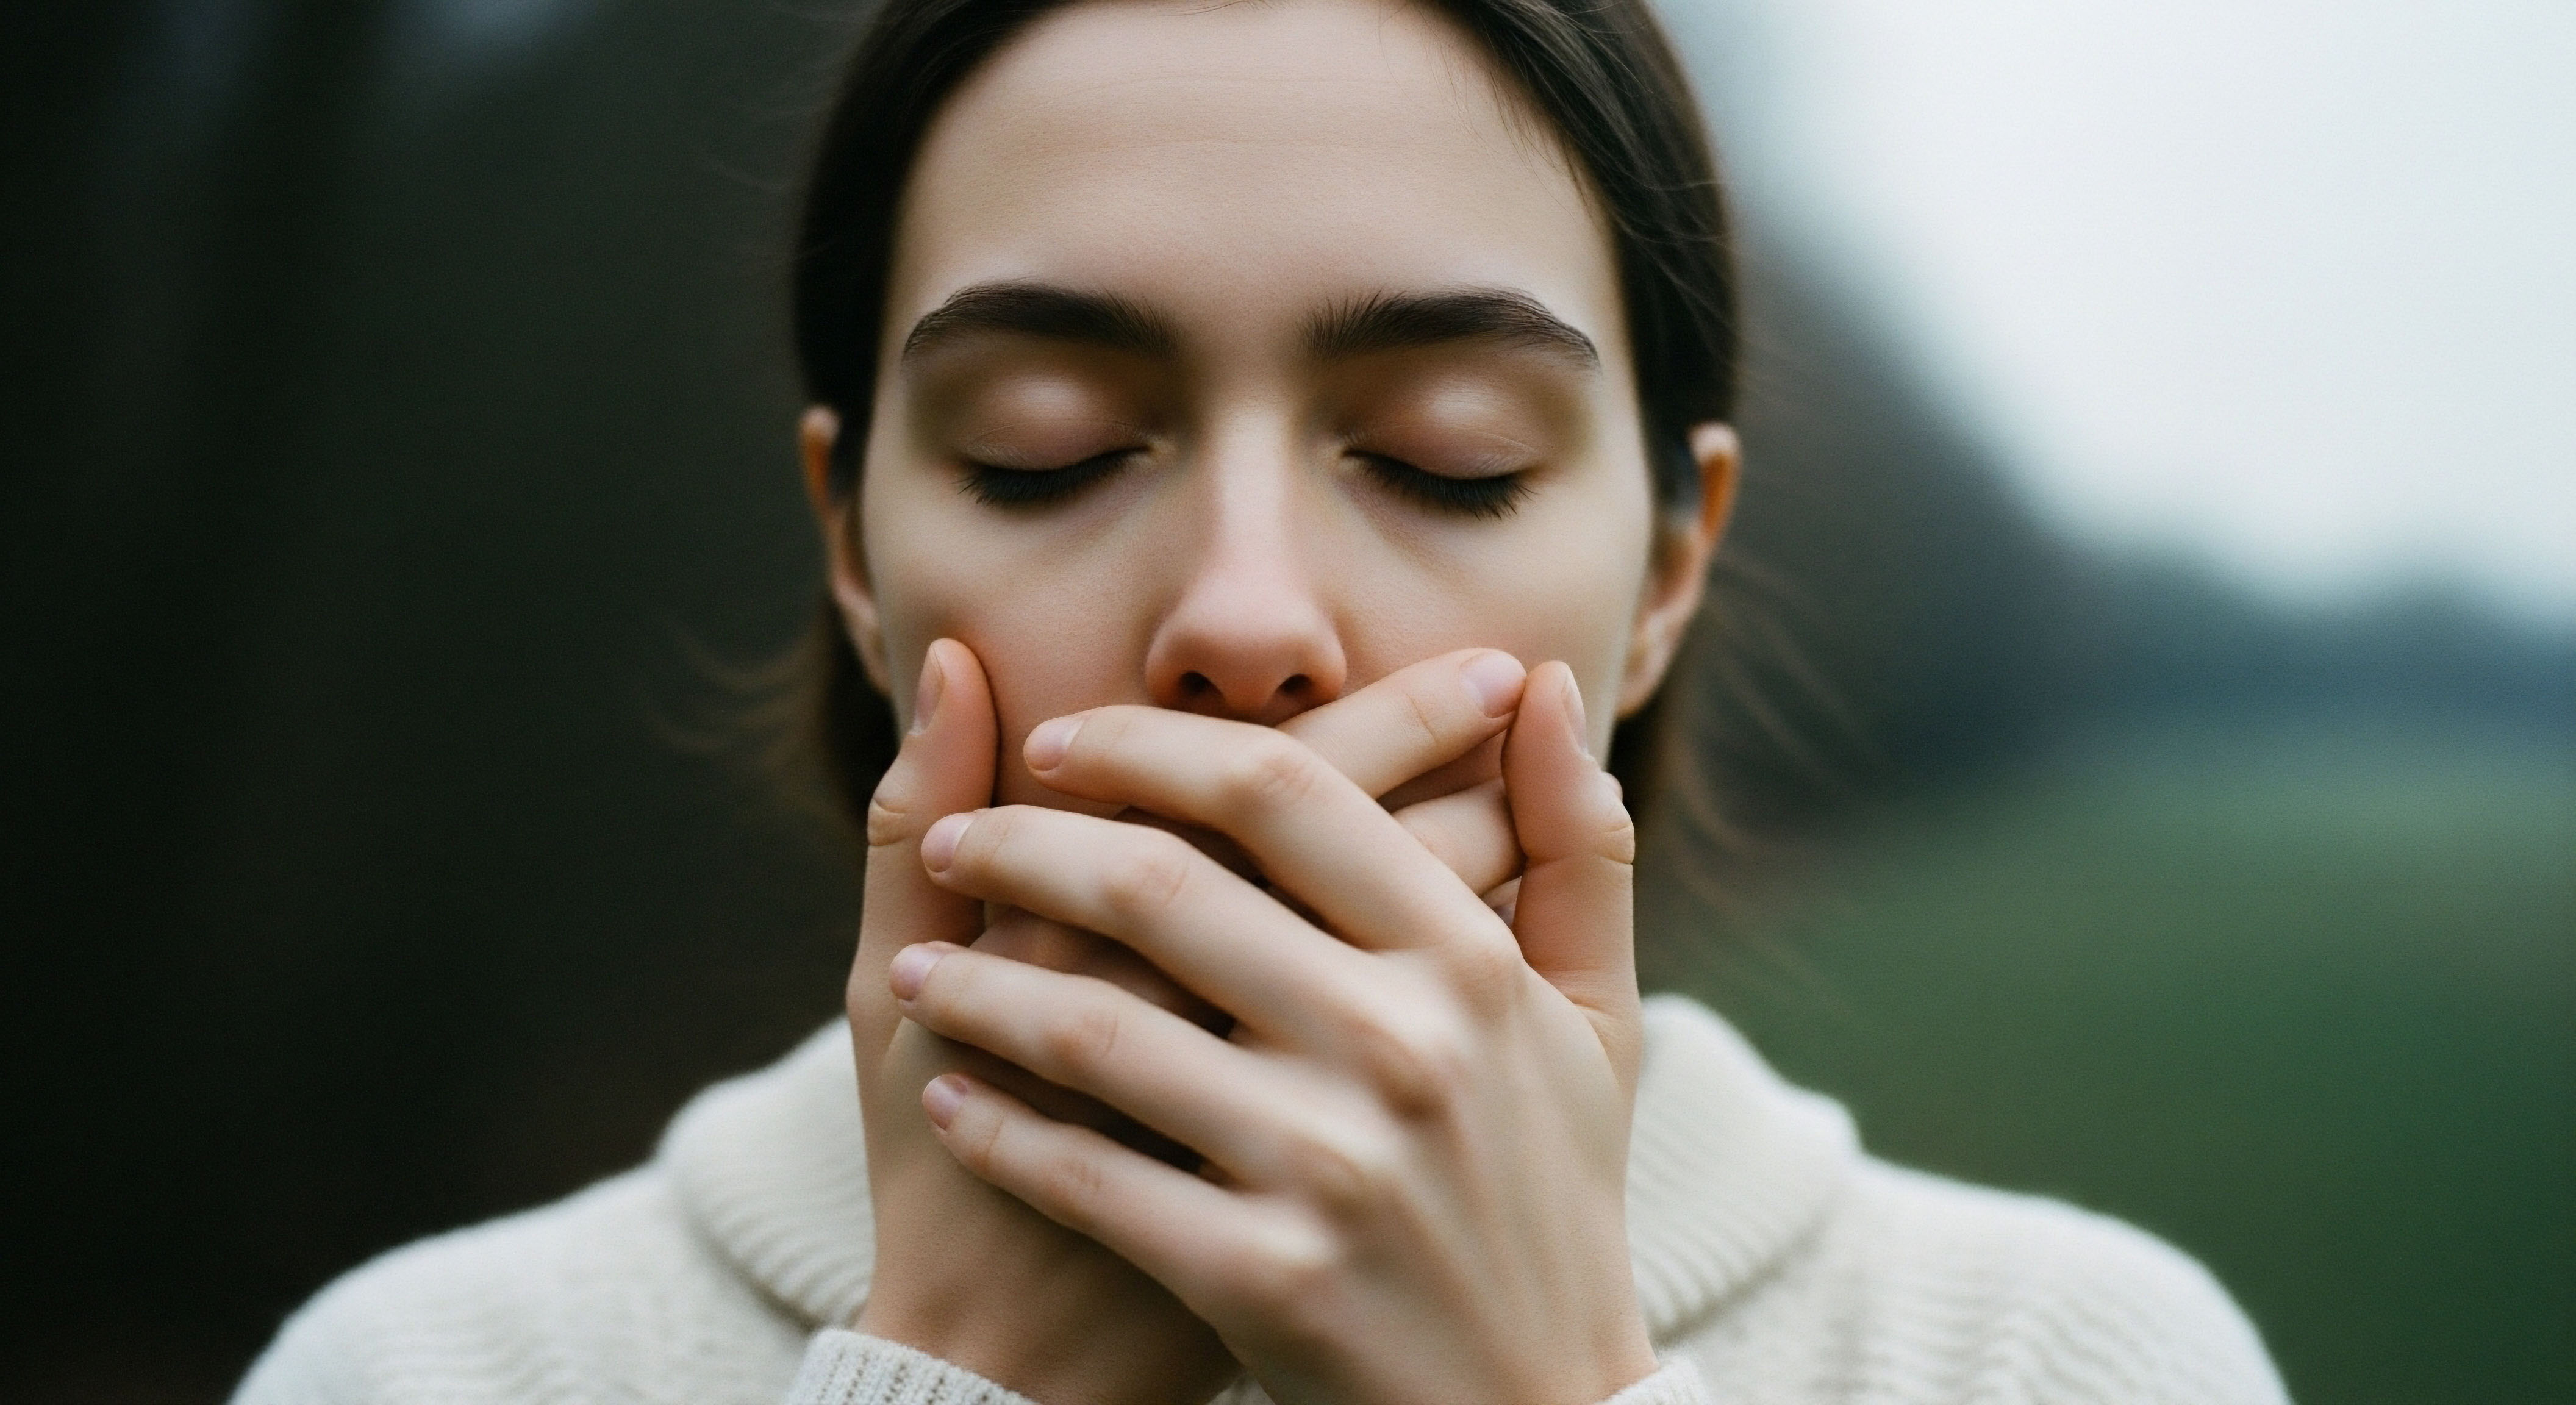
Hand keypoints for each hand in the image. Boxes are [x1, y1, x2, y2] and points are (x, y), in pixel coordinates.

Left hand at [893, 663, 1656, 1404]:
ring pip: (1098, 1027)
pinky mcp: (1267, 1278)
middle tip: (955, 837)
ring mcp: (1335, 1166)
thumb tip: (1547, 683)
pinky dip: (998, 1129)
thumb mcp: (1595, 1016)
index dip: (1149, 745)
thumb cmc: (1553, 1192)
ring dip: (977, 983)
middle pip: (1164, 887)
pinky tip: (949, 1094)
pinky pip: (1087, 1175)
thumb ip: (1577, 843)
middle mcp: (1405, 1046)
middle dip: (1024, 845)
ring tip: (915, 964)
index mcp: (1470, 962)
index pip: (1284, 791)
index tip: (1058, 737)